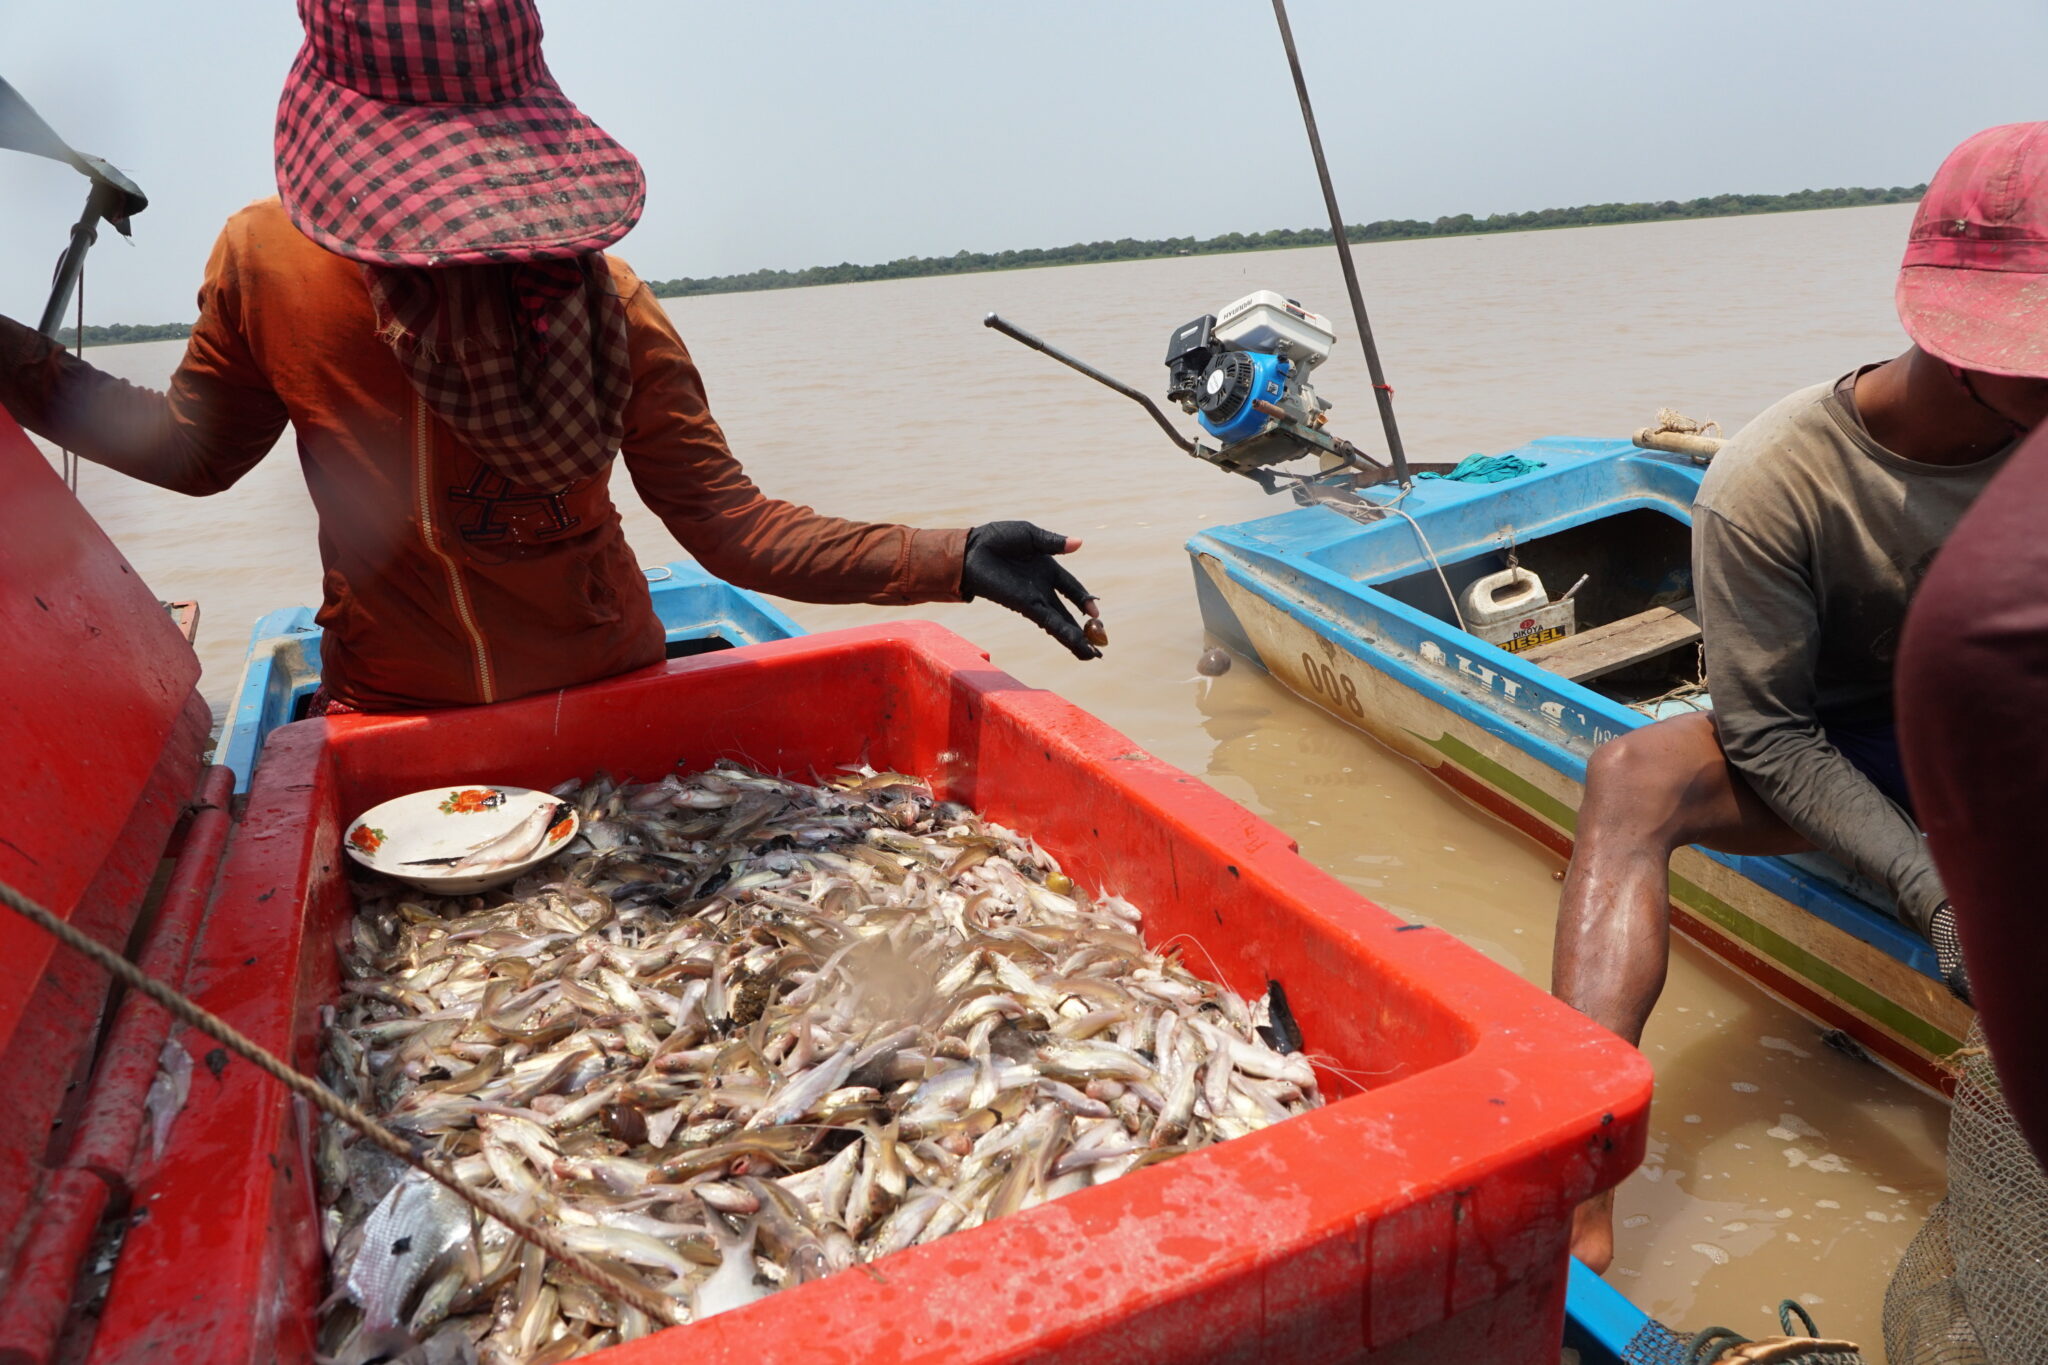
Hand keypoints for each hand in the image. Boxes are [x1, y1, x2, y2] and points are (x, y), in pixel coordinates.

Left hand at [958, 521, 1100, 659]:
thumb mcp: (1030, 536)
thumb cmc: (996, 539)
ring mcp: (1034, 599)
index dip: (1083, 600)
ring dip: (1077, 638)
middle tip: (1100, 642)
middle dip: (1084, 628)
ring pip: (1061, 623)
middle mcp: (1042, 588)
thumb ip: (1053, 542)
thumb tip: (1079, 543)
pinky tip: (1077, 644)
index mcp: (1046, 569)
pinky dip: (1064, 633)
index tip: (1096, 613)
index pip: (1071, 587)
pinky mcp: (1026, 606)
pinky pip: (1049, 622)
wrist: (972, 550)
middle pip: (1068, 612)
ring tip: (1092, 655)